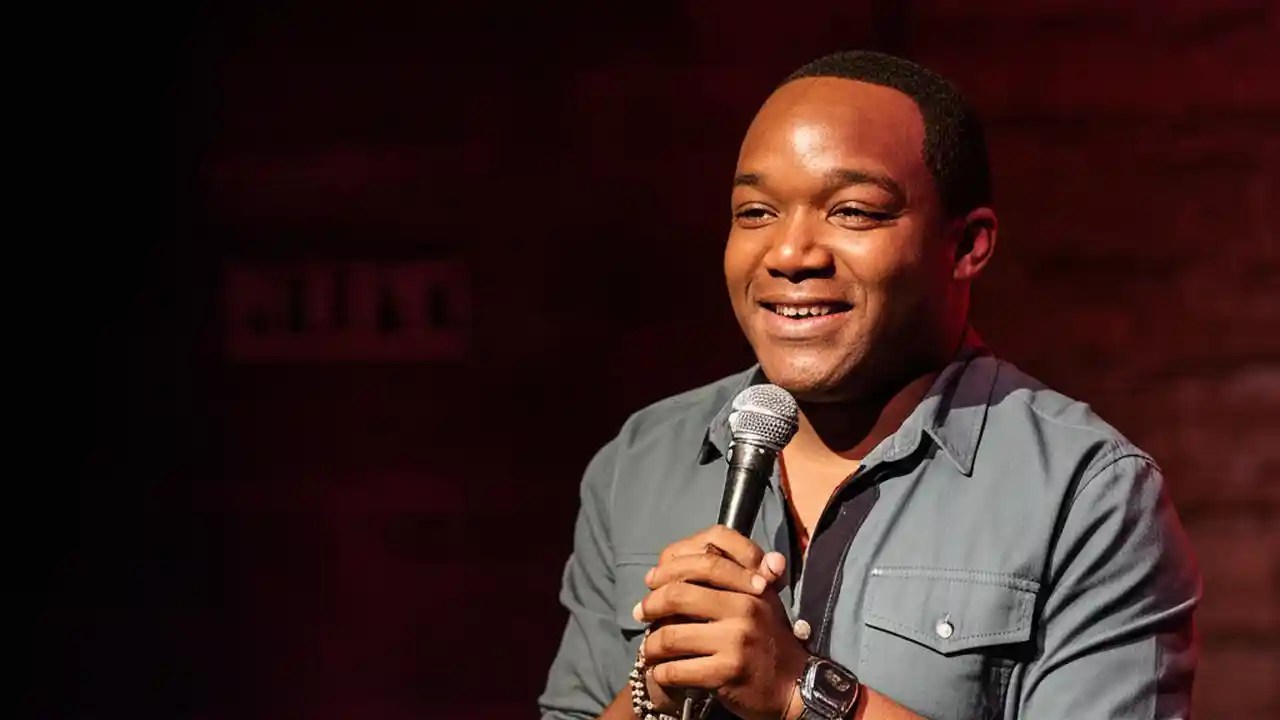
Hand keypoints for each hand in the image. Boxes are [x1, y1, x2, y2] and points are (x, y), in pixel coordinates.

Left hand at [634, 525, 807, 719]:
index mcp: (750, 586)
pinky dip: (662, 672)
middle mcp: (745, 608)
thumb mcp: (759, 600)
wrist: (792, 684)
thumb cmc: (767, 638)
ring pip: (671, 636)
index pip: (703, 563)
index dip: (668, 570)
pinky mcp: (728, 671)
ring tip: (649, 649)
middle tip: (640, 613)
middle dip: (651, 605)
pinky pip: (677, 670)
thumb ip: (734, 574)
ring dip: (651, 645)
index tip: (650, 581)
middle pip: (678, 595)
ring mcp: (736, 640)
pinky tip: (663, 672)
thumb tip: (705, 546)